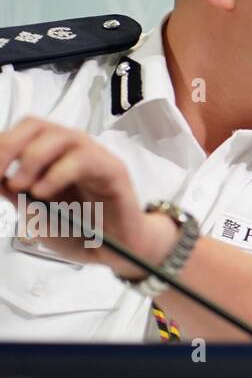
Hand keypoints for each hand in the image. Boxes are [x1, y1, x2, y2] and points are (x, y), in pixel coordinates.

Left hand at [0, 117, 174, 274]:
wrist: (115, 252)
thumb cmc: (81, 231)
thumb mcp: (34, 212)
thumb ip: (15, 192)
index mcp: (51, 157)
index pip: (20, 134)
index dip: (1, 147)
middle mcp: (71, 151)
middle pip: (37, 125)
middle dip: (9, 146)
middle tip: (0, 173)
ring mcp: (94, 157)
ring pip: (62, 136)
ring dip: (32, 159)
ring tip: (22, 186)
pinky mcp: (113, 170)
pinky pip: (85, 159)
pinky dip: (58, 174)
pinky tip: (44, 191)